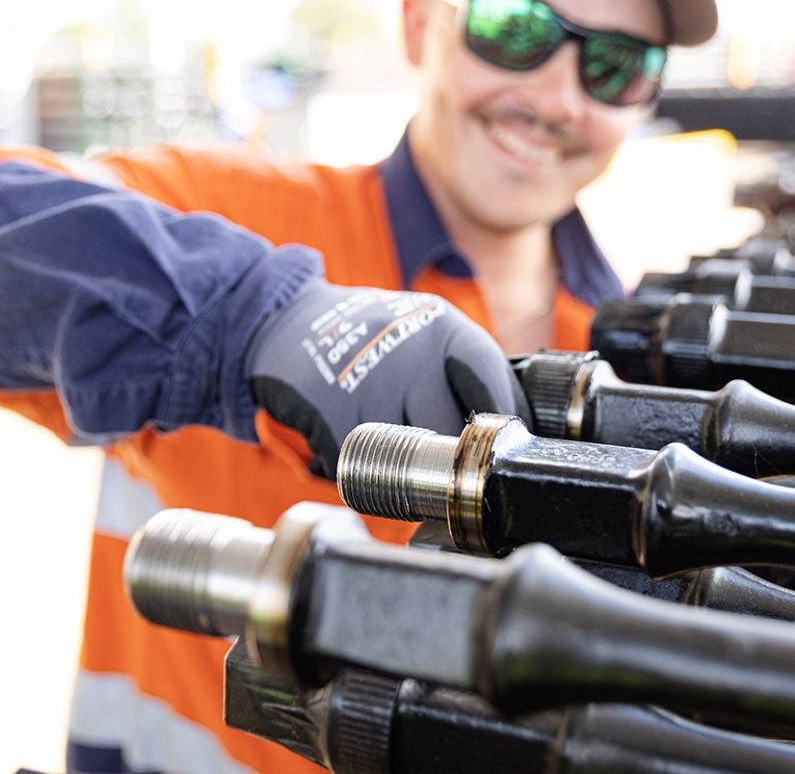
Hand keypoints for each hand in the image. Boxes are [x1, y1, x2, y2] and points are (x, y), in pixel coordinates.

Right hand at [247, 280, 525, 477]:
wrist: (283, 320)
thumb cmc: (370, 335)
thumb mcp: (424, 329)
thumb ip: (464, 370)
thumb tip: (512, 427)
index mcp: (443, 328)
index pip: (493, 384)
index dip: (503, 423)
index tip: (503, 450)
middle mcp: (412, 353)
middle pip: (454, 432)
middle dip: (451, 457)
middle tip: (445, 469)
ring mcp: (371, 384)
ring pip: (410, 458)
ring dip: (405, 473)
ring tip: (397, 462)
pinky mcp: (332, 414)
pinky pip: (363, 468)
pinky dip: (361, 471)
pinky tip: (355, 450)